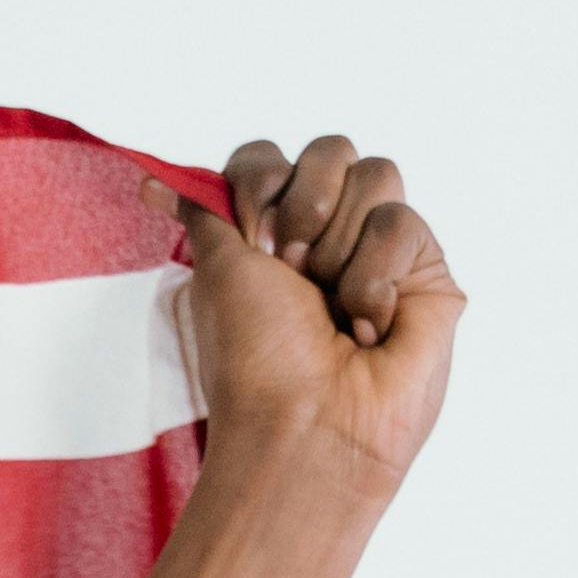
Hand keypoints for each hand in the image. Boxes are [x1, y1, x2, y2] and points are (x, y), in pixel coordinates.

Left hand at [155, 134, 462, 501]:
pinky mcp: (426, 271)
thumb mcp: (218, 270)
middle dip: (303, 209)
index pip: (272, 158)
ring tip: (332, 310)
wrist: (306, 425)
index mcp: (271, 235)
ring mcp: (379, 250)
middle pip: (331, 151)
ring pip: (377, 176)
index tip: (251, 245)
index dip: (259, 186)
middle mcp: (327, 235)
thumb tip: (151, 182)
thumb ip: (204, 210)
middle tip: (294, 274)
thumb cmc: (256, 361)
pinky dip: (374, 279)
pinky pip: (403, 223)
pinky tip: (368, 328)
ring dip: (339, 248)